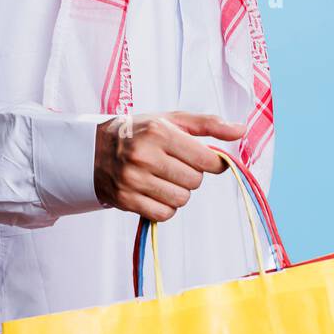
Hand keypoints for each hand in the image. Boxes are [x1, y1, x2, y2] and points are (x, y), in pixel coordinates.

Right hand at [93, 111, 245, 220]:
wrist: (93, 149)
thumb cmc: (139, 132)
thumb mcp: (171, 120)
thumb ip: (207, 124)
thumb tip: (241, 130)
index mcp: (158, 132)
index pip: (206, 159)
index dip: (212, 162)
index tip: (206, 160)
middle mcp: (144, 155)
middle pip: (195, 181)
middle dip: (190, 175)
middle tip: (174, 165)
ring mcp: (133, 179)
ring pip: (181, 199)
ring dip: (178, 191)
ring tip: (163, 177)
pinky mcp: (126, 199)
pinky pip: (164, 214)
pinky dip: (165, 207)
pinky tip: (154, 192)